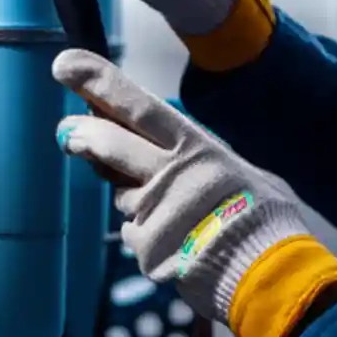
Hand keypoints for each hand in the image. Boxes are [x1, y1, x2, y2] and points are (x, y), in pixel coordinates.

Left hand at [52, 48, 336, 331]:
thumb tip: (174, 149)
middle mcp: (169, 174)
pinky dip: (150, 234)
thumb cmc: (265, 217)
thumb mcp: (239, 171)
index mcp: (195, 147)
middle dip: (83, 133)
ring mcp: (154, 211)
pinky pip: (134, 233)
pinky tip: (181, 240)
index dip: (99, 83)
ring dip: (134, 196)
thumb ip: (200, 158)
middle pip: (109, 142)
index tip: (66, 64)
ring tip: (176, 209)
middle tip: (66, 130)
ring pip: (121, 194)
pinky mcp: (146, 247)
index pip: (138, 106)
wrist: (271, 272)